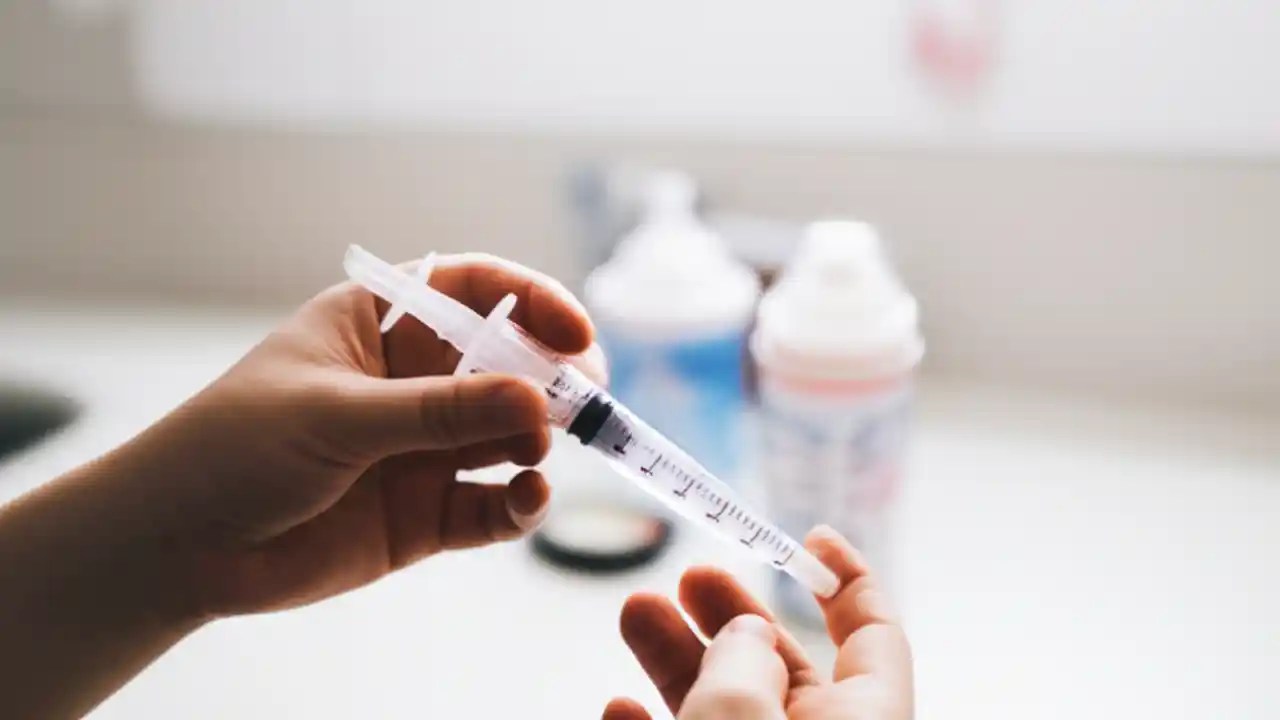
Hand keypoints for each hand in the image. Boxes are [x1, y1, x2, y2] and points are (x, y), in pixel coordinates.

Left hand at [118, 253, 596, 616]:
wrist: (178, 547)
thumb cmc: (233, 449)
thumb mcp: (336, 414)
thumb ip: (438, 412)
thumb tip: (536, 400)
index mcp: (381, 325)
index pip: (474, 292)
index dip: (533, 303)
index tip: (576, 333)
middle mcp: (412, 382)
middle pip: (509, 364)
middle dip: (553, 377)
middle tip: (586, 399)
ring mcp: (424, 448)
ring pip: (512, 435)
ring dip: (539, 440)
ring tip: (535, 452)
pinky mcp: (428, 513)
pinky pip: (496, 504)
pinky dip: (523, 503)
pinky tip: (526, 500)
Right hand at [603, 527, 912, 719]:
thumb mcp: (746, 715)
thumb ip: (745, 663)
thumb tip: (748, 634)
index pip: (878, 639)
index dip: (850, 582)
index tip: (814, 537)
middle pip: (782, 667)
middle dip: (731, 613)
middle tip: (691, 575)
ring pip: (725, 708)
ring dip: (676, 658)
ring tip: (637, 611)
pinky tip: (620, 706)